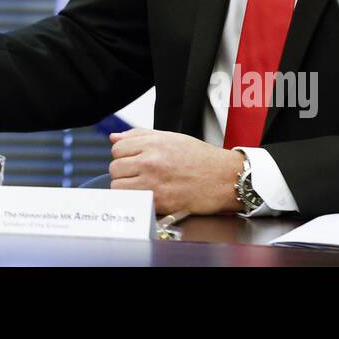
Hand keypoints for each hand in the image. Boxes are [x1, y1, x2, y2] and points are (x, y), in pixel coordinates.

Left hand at [108, 128, 245, 215]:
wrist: (224, 178)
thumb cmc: (201, 158)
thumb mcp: (172, 138)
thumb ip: (140, 136)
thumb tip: (114, 137)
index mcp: (153, 144)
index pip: (117, 148)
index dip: (124, 154)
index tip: (133, 159)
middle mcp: (151, 162)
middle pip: (115, 167)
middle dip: (123, 171)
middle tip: (137, 174)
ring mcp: (154, 183)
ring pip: (118, 186)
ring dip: (125, 187)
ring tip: (140, 186)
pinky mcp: (159, 202)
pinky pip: (131, 201)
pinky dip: (135, 200)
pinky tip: (147, 196)